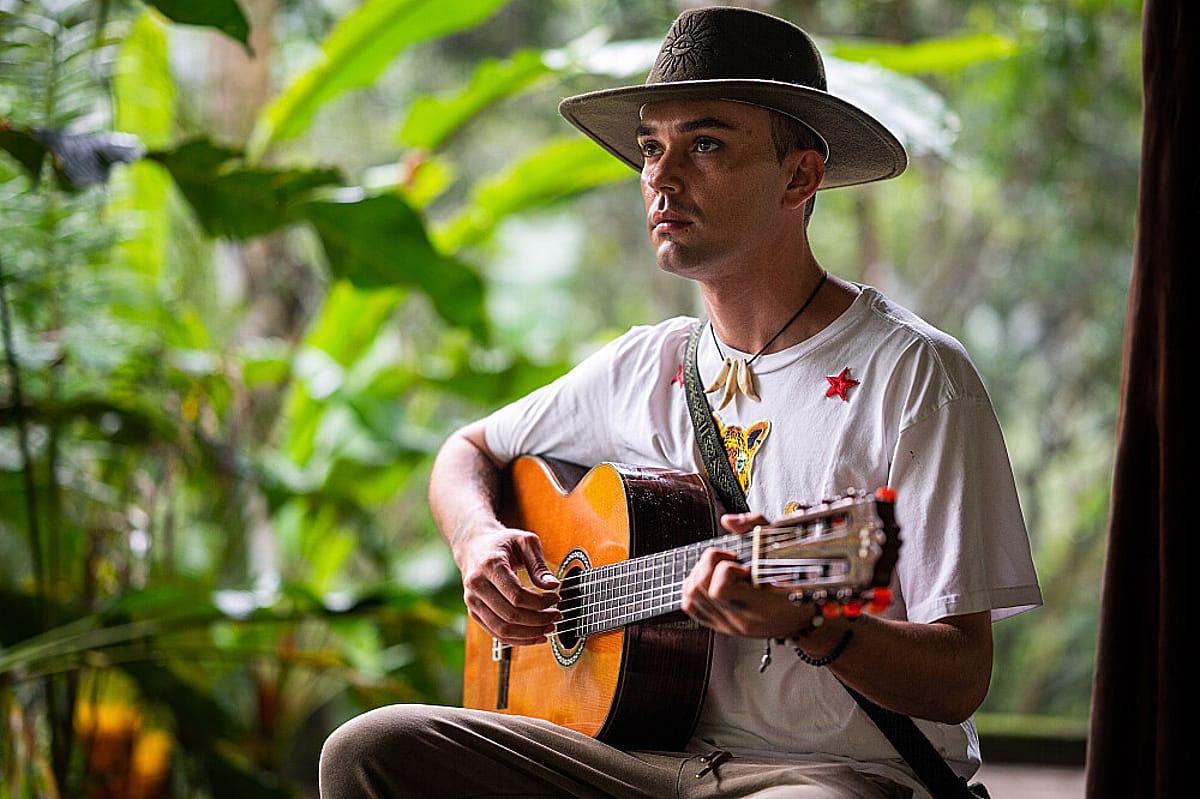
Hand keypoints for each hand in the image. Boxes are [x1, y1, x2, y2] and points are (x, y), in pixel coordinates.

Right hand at [458, 522, 561, 645]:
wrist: (474, 546)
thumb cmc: (503, 542)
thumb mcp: (525, 542)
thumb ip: (539, 564)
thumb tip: (553, 585)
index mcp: (489, 565)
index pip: (516, 595)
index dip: (540, 602)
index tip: (556, 598)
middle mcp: (476, 585)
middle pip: (510, 615)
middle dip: (538, 619)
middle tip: (557, 616)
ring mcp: (472, 601)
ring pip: (502, 629)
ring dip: (530, 633)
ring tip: (549, 628)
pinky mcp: (474, 612)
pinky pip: (497, 634)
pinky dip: (518, 639)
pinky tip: (535, 635)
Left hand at [679, 512, 814, 639]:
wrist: (803, 618)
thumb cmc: (798, 583)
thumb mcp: (786, 547)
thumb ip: (757, 526)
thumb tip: (729, 521)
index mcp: (761, 605)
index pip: (721, 589)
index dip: (725, 569)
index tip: (741, 564)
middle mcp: (741, 619)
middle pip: (700, 588)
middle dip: (709, 565)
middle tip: (728, 561)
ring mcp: (728, 624)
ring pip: (691, 597)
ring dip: (699, 574)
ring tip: (718, 568)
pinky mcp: (720, 625)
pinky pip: (691, 607)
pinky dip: (693, 588)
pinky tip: (708, 579)